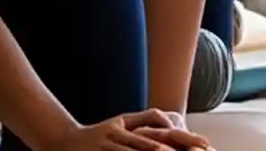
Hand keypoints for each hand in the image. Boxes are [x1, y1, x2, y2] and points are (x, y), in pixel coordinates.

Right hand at [46, 109, 210, 150]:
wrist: (62, 142)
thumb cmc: (98, 133)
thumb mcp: (121, 122)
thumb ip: (144, 118)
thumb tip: (167, 117)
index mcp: (131, 128)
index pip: (162, 134)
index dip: (184, 139)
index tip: (203, 144)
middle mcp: (121, 136)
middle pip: (153, 147)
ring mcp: (109, 147)